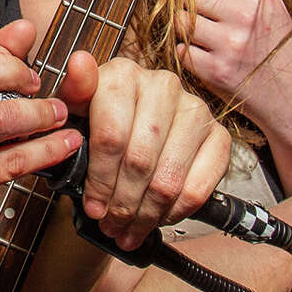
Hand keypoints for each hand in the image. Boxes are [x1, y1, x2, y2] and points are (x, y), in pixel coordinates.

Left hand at [60, 51, 231, 246]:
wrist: (140, 118)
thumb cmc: (103, 117)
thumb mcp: (76, 107)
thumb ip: (73, 94)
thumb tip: (80, 63)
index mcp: (124, 75)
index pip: (112, 137)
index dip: (100, 180)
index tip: (94, 207)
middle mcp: (163, 86)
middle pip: (140, 161)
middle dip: (122, 204)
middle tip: (111, 224)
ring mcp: (195, 110)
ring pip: (169, 179)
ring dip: (147, 214)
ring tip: (130, 229)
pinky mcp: (219, 135)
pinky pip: (199, 187)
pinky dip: (177, 211)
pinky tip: (159, 218)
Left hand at [177, 0, 291, 178]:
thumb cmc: (279, 50)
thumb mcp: (272, 10)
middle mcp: (244, 16)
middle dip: (187, 1)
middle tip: (198, 14)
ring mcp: (228, 44)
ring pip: (180, 20)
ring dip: (185, 28)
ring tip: (202, 36)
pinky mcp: (215, 71)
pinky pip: (181, 50)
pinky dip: (188, 54)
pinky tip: (204, 57)